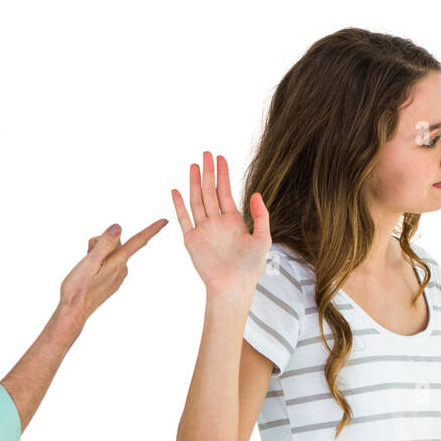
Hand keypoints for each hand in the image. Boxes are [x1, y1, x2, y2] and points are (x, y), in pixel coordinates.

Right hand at [60, 218, 168, 325]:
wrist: (75, 310)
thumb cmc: (79, 287)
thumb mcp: (90, 262)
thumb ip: (104, 244)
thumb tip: (118, 228)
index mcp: (118, 262)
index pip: (138, 242)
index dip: (151, 230)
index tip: (165, 221)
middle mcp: (122, 269)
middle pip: (117, 243)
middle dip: (101, 242)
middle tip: (87, 255)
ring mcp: (117, 276)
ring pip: (110, 252)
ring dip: (97, 253)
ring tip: (85, 267)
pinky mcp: (111, 280)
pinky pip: (108, 262)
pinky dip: (97, 262)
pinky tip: (89, 273)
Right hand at [170, 151, 270, 298]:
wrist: (233, 287)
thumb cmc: (250, 268)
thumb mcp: (263, 238)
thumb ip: (261, 216)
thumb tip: (255, 194)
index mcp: (233, 222)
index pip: (226, 192)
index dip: (223, 175)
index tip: (221, 158)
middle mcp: (217, 223)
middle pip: (210, 192)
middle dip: (209, 172)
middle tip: (206, 153)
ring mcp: (203, 230)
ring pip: (197, 201)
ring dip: (195, 183)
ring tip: (194, 165)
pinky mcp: (192, 240)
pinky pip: (184, 219)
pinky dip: (179, 205)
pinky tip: (176, 190)